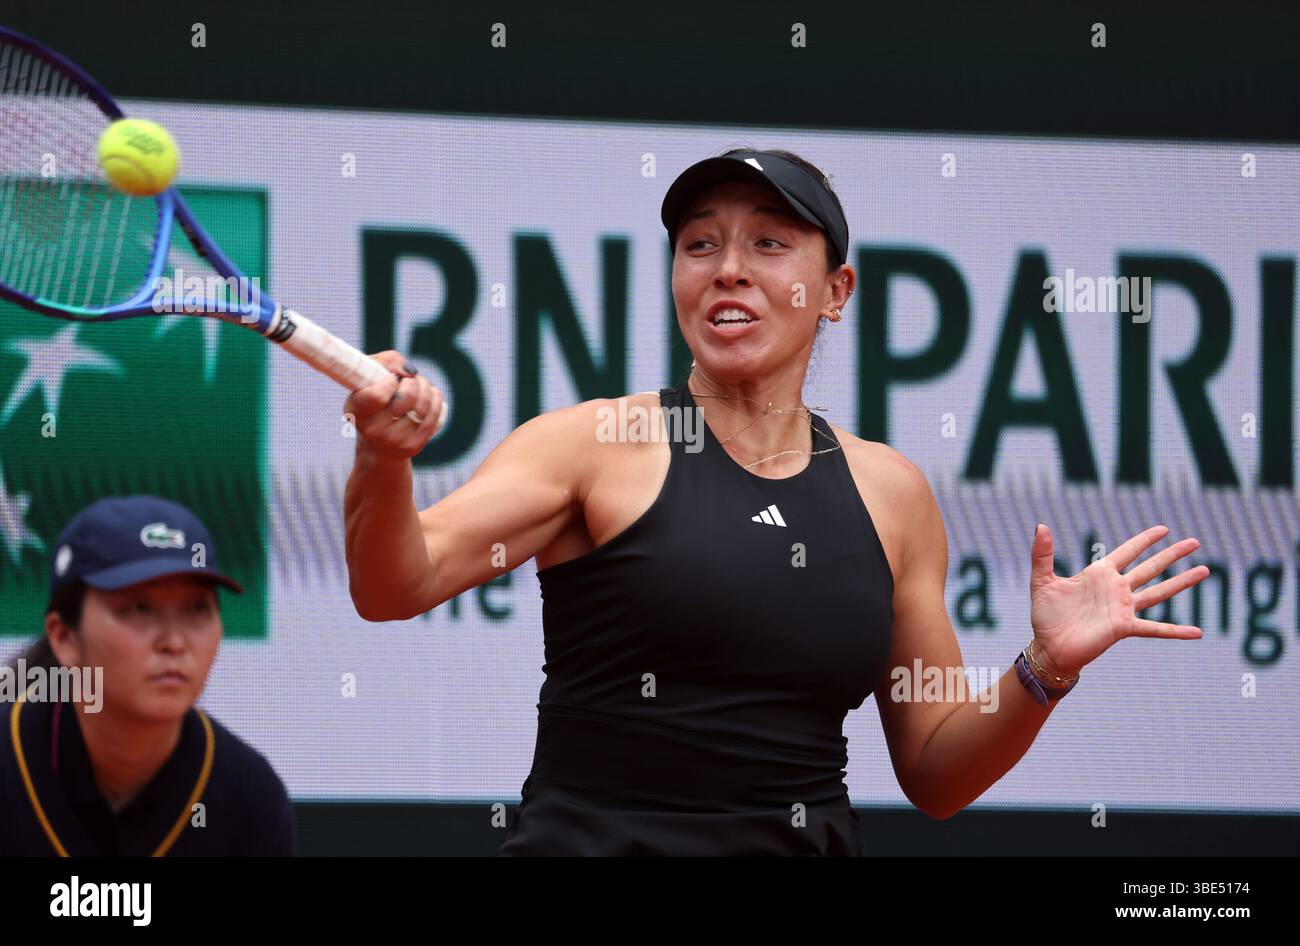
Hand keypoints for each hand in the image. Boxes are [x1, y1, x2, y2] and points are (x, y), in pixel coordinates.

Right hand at [342, 351, 446, 460]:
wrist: (377, 443)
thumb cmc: (372, 401)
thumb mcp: (368, 379)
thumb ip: (386, 362)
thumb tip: (410, 371)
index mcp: (357, 411)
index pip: (378, 395)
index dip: (391, 381)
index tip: (392, 378)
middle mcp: (374, 430)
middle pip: (407, 398)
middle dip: (413, 382)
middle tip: (409, 379)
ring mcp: (395, 441)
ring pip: (423, 407)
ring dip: (426, 388)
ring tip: (419, 385)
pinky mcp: (414, 446)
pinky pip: (433, 417)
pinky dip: (435, 400)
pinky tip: (430, 394)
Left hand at [1028, 524, 1207, 678]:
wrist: (1048, 647)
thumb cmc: (1046, 615)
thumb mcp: (1042, 580)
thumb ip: (1042, 554)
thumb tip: (1040, 525)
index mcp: (1099, 575)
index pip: (1127, 552)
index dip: (1144, 540)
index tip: (1164, 529)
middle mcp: (1116, 589)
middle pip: (1150, 567)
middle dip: (1172, 555)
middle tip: (1194, 542)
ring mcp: (1123, 608)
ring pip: (1159, 591)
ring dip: (1182, 582)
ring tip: (1205, 570)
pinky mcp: (1124, 628)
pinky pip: (1155, 629)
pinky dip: (1176, 631)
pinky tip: (1197, 632)